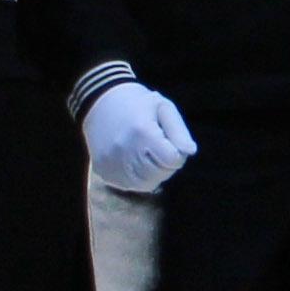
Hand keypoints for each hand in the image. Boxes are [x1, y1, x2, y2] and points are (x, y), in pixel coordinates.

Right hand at [80, 80, 196, 193]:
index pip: (172, 160)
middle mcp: (125, 151)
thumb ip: (179, 131)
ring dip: (153, 173)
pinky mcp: (103, 172)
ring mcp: (112, 164)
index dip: (178, 153)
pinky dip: (137, 177)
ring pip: (146, 184)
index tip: (170, 142)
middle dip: (166, 164)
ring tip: (147, 154)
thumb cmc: (138, 104)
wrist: (100, 104)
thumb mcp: (163, 107)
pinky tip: (133, 160)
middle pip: (160, 174)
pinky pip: (130, 185)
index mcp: (142, 132)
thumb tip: (190, 152)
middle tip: (159, 147)